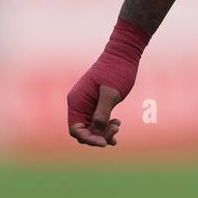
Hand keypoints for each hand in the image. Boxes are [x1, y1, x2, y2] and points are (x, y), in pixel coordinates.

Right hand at [66, 19, 146, 147]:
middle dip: (98, 136)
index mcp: (77, 100)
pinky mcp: (96, 103)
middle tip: (115, 130)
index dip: (88, 138)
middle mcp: (79, 103)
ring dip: (104, 132)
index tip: (103, 142)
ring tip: (118, 126)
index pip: (75, 129)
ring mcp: (87, 104)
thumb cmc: (116, 71)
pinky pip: (97, 121)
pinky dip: (106, 126)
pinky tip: (117, 125)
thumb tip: (97, 131)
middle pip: (83, 131)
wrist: (123, 55)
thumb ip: (102, 113)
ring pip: (91, 128)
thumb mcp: (111, 94)